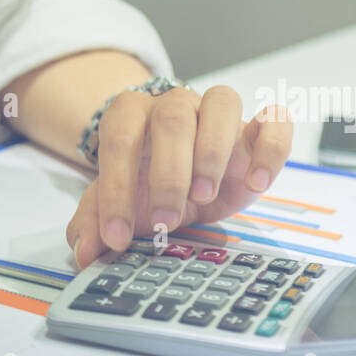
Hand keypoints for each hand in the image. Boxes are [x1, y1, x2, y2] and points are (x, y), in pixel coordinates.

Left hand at [66, 87, 292, 266]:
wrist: (184, 178)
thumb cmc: (146, 186)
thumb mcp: (118, 206)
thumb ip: (94, 223)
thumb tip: (83, 252)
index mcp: (131, 117)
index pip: (119, 139)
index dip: (115, 189)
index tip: (117, 236)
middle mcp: (175, 105)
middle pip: (172, 117)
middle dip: (168, 174)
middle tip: (165, 219)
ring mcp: (217, 112)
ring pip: (223, 103)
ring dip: (213, 152)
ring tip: (205, 195)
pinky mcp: (255, 129)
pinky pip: (273, 120)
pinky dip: (269, 149)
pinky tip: (255, 183)